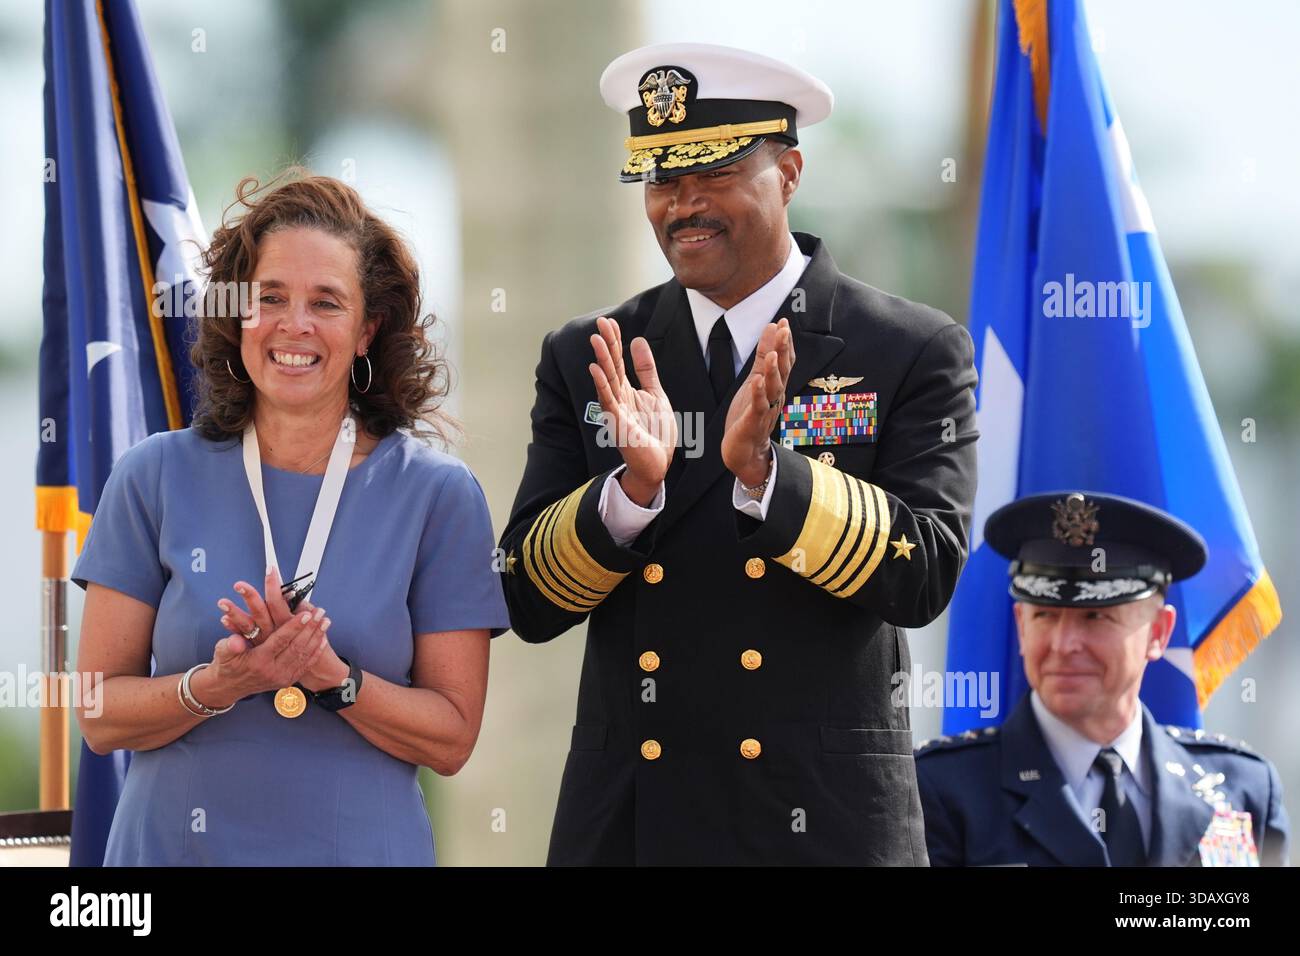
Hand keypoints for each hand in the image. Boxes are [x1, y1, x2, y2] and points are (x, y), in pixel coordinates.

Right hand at [216, 582, 347, 694]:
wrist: (228, 688)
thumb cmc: (226, 664)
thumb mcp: (222, 652)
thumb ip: (230, 645)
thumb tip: (234, 640)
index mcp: (258, 662)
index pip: (280, 641)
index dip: (294, 627)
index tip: (306, 613)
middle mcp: (273, 671)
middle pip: (297, 647)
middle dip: (311, 628)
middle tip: (320, 612)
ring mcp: (282, 678)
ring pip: (304, 655)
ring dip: (316, 637)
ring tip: (325, 621)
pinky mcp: (287, 681)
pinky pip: (305, 665)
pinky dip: (315, 651)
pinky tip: (323, 639)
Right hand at [588, 316, 676, 505]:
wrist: (658, 464)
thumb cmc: (656, 433)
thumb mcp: (656, 394)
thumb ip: (646, 370)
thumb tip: (637, 340)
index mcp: (627, 391)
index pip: (619, 361)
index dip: (615, 341)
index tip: (610, 321)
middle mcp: (618, 398)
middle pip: (611, 367)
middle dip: (606, 345)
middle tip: (600, 323)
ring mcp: (616, 411)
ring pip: (607, 381)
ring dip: (602, 360)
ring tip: (596, 340)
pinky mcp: (617, 424)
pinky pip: (608, 401)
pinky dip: (601, 385)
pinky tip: (595, 369)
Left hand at [723, 318, 794, 485]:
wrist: (745, 452)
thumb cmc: (750, 416)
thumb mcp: (755, 381)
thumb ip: (763, 356)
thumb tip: (772, 328)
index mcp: (775, 386)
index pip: (784, 361)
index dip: (784, 342)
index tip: (783, 321)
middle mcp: (774, 397)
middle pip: (782, 371)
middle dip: (783, 350)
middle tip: (784, 330)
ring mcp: (765, 410)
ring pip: (773, 388)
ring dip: (773, 371)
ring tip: (773, 354)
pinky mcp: (753, 423)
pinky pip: (758, 407)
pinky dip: (758, 394)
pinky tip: (756, 381)